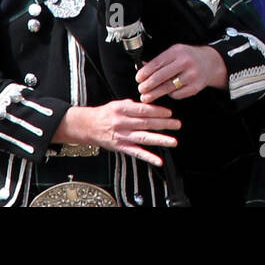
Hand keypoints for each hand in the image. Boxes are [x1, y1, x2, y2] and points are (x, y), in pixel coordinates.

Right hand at [54, 100, 179, 165]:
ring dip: (160, 140)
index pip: (143, 110)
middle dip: (164, 124)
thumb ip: (132, 105)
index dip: (157, 111)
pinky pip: (136, 153)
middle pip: (146, 123)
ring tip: (173, 141)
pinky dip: (148, 157)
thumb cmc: (104, 114)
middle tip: (177, 124)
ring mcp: (122, 136)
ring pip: (144, 138)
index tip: (169, 112)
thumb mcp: (117, 103)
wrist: (87, 126)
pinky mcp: (121, 147)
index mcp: (122, 110)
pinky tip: (159, 160)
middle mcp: (122, 123)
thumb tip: (148, 104)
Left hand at [137, 43, 226, 102]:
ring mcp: (191, 75)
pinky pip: (177, 94)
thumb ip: (159, 60)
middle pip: (160, 77)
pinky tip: (167, 93)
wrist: (210, 62)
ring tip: (146, 97)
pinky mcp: (195, 87)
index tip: (138, 79)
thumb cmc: (188, 57)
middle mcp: (185, 62)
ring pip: (167, 87)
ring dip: (154, 94)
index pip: (157, 63)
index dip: (145, 73)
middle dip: (147, 85)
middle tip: (140, 90)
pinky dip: (170, 95)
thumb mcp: (174, 53)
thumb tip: (141, 67)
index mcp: (177, 51)